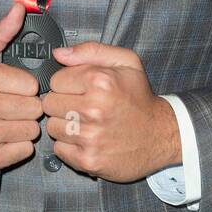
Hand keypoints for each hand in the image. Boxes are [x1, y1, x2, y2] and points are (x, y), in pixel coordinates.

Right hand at [0, 3, 43, 177]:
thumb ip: (0, 34)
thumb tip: (20, 8)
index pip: (32, 84)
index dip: (22, 89)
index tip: (6, 91)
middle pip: (35, 108)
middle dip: (24, 109)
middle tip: (5, 109)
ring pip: (32, 129)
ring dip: (22, 128)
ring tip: (2, 123)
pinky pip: (25, 150)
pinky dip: (16, 147)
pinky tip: (0, 140)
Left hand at [38, 41, 181, 182]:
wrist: (161, 135)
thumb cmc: (140, 98)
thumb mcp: (125, 62)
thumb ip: (90, 51)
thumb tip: (59, 53)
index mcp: (100, 81)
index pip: (55, 81)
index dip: (68, 84)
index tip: (82, 89)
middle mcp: (93, 109)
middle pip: (49, 104)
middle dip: (63, 104)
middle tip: (83, 107)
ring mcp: (90, 137)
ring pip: (52, 127)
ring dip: (65, 125)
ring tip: (87, 123)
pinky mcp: (88, 160)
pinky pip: (59, 148)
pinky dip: (70, 145)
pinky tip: (87, 139)